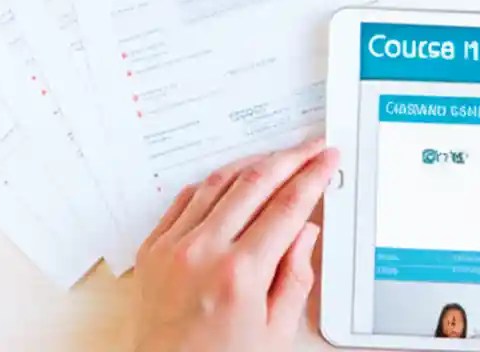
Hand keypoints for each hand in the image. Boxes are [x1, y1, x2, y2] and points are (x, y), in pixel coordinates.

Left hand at [133, 138, 339, 351]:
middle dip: (290, 157)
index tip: (327, 159)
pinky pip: (185, 199)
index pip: (288, 206)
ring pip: (218, 182)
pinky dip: (213, 184)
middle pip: (255, 182)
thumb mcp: (276, 332)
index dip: (313, 175)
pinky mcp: (152, 249)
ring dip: (253, 163)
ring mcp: (173, 247)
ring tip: (277, 158)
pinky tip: (232, 181)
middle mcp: (203, 252)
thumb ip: (296, 275)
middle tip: (311, 147)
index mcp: (240, 274)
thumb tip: (305, 229)